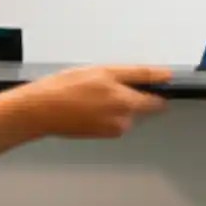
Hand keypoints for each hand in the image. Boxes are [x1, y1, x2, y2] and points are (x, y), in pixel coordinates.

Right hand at [19, 65, 170, 137]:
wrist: (40, 110)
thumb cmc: (67, 87)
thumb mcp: (105, 71)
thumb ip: (138, 74)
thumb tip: (165, 75)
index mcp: (127, 102)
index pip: (157, 100)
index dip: (158, 88)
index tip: (159, 82)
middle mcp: (123, 120)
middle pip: (142, 106)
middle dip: (134, 94)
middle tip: (109, 83)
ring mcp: (113, 129)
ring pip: (126, 111)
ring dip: (118, 102)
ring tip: (94, 92)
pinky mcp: (102, 134)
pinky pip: (114, 119)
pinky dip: (107, 111)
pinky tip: (89, 103)